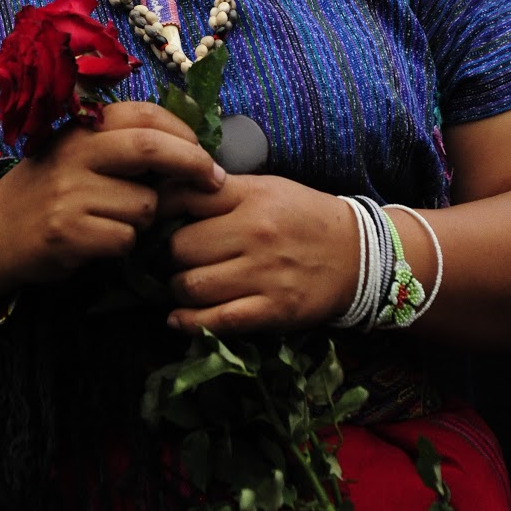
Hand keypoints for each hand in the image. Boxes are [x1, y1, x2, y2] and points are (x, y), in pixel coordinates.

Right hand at [0, 101, 224, 299]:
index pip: (144, 114)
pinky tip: (101, 242)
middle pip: (151, 147)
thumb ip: (120, 145)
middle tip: (215, 180)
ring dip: (146, 219)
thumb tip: (192, 147)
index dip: (184, 131)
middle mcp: (74, 153)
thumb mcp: (76, 155)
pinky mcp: (68, 232)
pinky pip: (126, 239)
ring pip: (145, 204)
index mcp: (81, 129)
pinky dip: (125, 245)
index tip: (204, 151)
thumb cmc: (47, 193)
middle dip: (193, 164)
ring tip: (118, 221)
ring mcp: (69, 193)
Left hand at [158, 173, 358, 333]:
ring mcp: (263, 274)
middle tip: (169, 261)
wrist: (358, 255)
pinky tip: (178, 318)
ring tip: (181, 285)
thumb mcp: (265, 188)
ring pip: (190, 285)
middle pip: (178, 248)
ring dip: (176, 290)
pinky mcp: (272, 310)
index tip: (153, 222)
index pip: (182, 197)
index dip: (158, 212)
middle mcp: (255, 233)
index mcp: (251, 196)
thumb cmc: (304, 217)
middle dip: (165, 257)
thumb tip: (167, 192)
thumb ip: (221, 191)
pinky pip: (215, 321)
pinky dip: (188, 322)